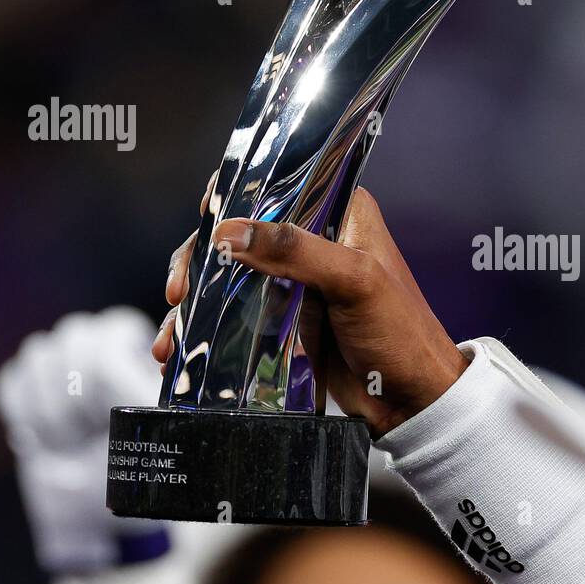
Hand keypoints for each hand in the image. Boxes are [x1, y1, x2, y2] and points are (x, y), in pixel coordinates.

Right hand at [0, 307, 163, 572]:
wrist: (98, 517)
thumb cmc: (142, 483)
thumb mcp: (164, 447)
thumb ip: (165, 412)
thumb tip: (177, 400)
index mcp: (149, 358)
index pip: (116, 329)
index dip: (104, 369)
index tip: (105, 415)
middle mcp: (109, 351)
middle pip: (75, 333)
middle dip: (73, 392)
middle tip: (82, 436)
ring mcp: (66, 365)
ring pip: (40, 350)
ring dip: (46, 406)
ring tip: (66, 443)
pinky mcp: (29, 388)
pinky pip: (12, 378)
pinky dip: (20, 411)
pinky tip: (41, 439)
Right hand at [155, 186, 467, 436]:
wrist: (413, 400)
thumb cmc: (402, 333)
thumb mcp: (354, 281)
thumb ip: (296, 251)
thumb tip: (229, 232)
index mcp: (341, 212)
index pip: (278, 183)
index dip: (233, 195)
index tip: (204, 219)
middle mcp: (315, 241)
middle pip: (239, 232)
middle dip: (200, 261)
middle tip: (177, 291)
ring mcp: (296, 283)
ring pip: (229, 277)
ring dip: (195, 305)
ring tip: (171, 339)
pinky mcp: (284, 322)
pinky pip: (235, 316)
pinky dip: (206, 332)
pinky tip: (179, 354)